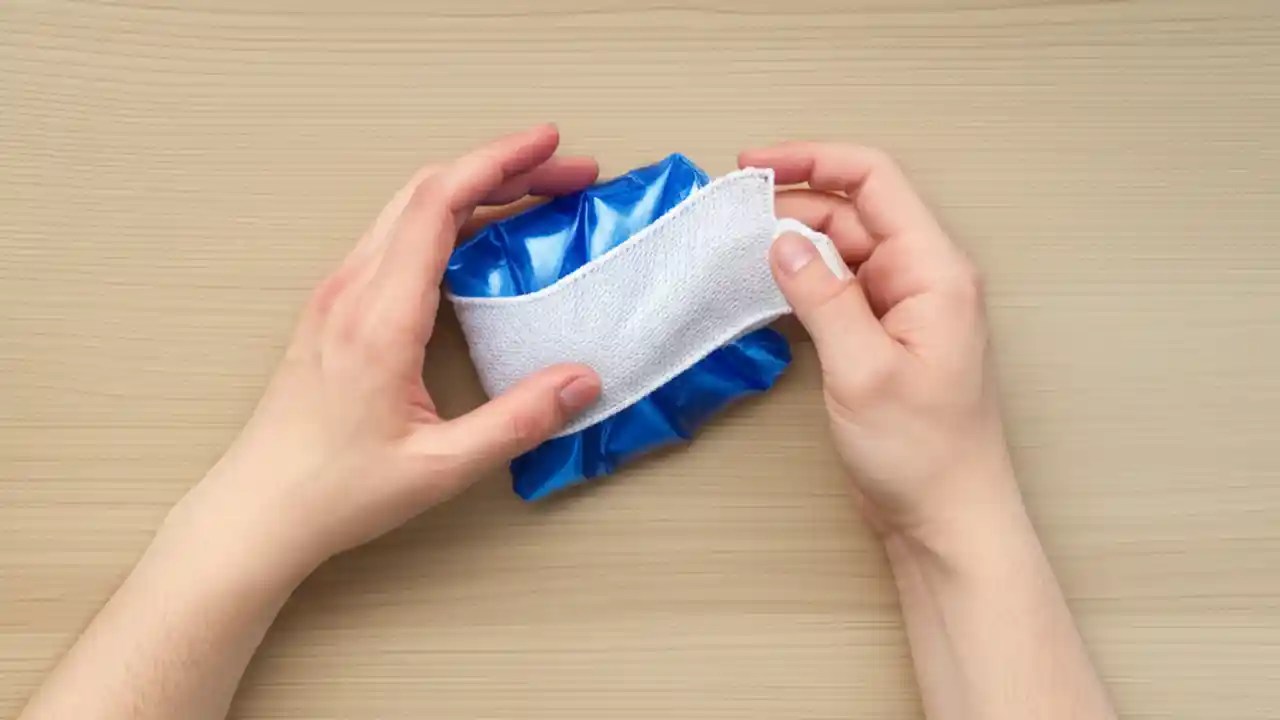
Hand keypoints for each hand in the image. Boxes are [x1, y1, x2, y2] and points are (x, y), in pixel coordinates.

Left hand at [166, 125, 602, 578]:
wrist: (258, 509)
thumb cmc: (336, 491)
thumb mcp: (441, 467)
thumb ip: (518, 420)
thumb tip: (581, 381)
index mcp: (379, 317)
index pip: (439, 204)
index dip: (499, 163)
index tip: (549, 145)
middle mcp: (352, 291)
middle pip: (427, 191)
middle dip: (501, 168)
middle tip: (563, 171)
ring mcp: (337, 295)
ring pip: (407, 210)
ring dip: (472, 190)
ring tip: (532, 195)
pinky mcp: (334, 310)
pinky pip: (393, 239)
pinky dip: (445, 219)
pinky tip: (478, 240)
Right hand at [741, 142, 1018, 539]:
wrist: (947, 519)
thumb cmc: (922, 452)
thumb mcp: (863, 368)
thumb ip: (822, 295)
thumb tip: (781, 238)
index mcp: (933, 270)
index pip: (874, 181)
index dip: (813, 160)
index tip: (753, 167)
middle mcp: (922, 278)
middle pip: (852, 213)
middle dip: (791, 205)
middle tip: (727, 217)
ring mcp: (902, 308)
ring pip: (841, 251)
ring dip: (793, 244)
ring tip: (735, 248)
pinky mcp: (883, 337)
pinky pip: (839, 288)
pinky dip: (801, 281)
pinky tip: (764, 287)